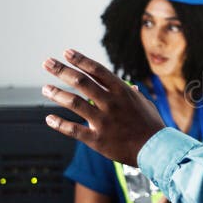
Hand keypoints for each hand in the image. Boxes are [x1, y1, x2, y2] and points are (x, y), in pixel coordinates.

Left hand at [41, 49, 165, 165]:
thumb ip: (134, 94)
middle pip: (81, 82)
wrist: (157, 150)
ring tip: (45, 88)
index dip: (80, 60)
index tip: (66, 52)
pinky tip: (49, 118)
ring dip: (57, 94)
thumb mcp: (145, 104)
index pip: (97, 70)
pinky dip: (59, 124)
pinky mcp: (98, 139)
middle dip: (62, 70)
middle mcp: (111, 103)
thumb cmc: (152, 126)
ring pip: (74, 103)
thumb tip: (131, 86)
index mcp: (122, 92)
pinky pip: (74, 130)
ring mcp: (104, 121)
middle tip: (47, 63)